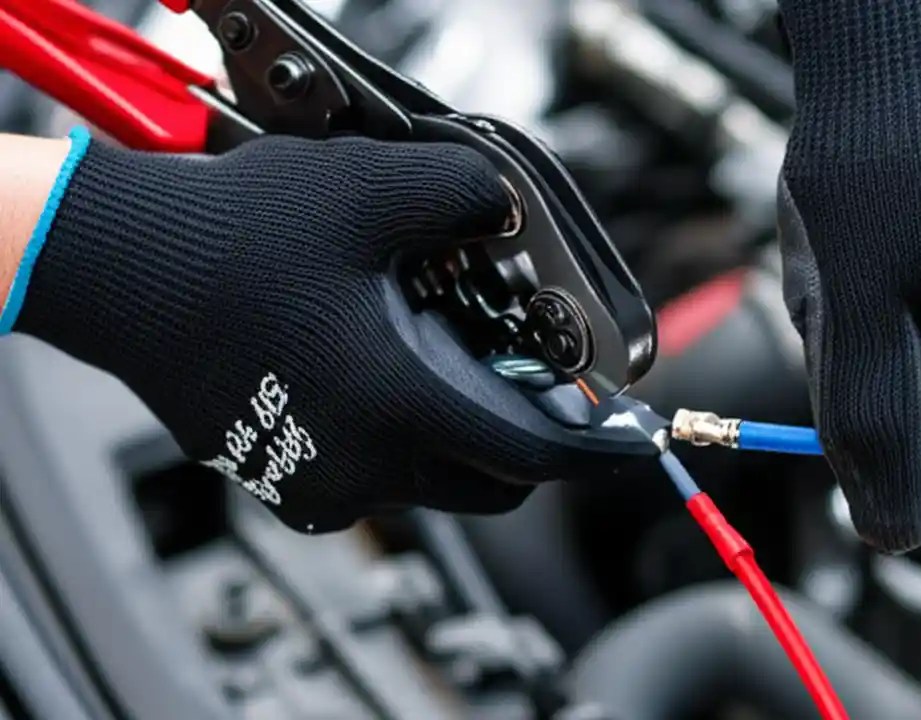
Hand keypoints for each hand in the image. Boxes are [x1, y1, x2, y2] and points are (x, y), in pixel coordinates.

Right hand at [14, 135, 656, 530]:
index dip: (599, 449)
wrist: (120, 271)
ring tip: (434, 351)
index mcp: (400, 409)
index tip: (633, 440)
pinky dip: (395, 432)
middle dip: (527, 437)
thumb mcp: (368, 191)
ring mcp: (319, 483)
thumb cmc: (230, 241)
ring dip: (454, 427)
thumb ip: (463, 194)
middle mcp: (364, 466)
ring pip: (430, 476)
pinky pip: (370, 472)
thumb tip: (506, 207)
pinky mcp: (283, 479)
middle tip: (527, 378)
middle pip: (492, 478)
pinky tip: (373, 365)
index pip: (537, 456)